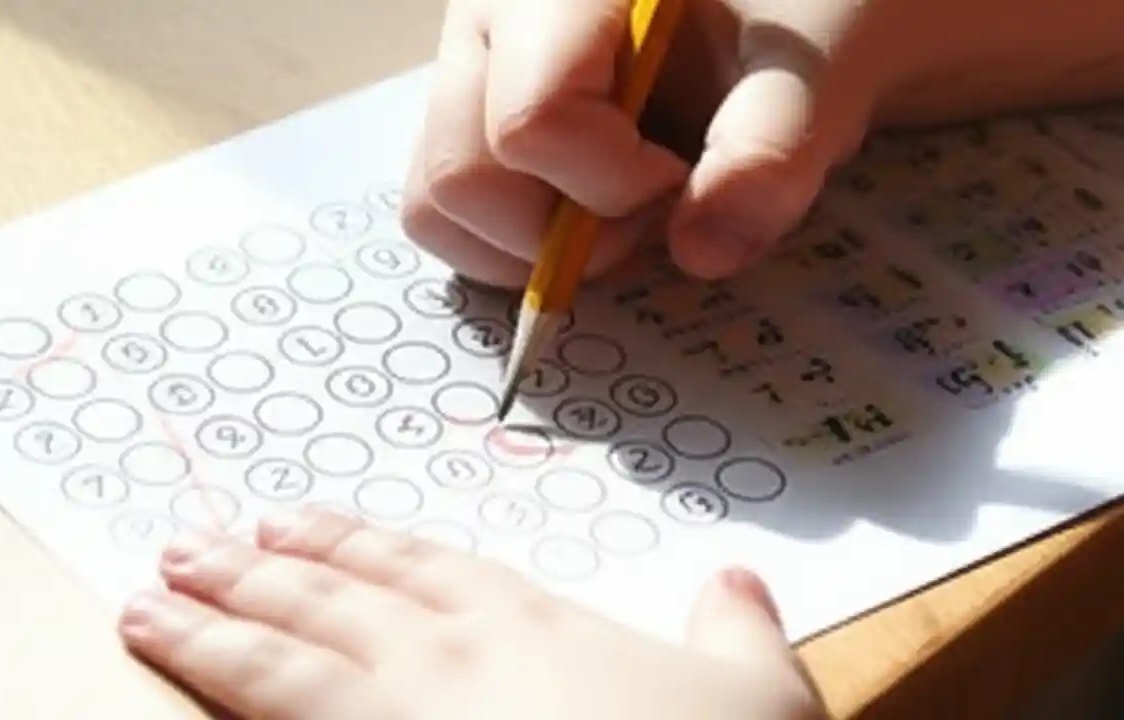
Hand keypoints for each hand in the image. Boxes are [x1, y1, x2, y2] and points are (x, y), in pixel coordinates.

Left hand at [119, 508, 824, 719]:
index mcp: (527, 621)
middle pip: (330, 599)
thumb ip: (738, 630)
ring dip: (210, 624)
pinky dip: (220, 698)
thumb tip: (738, 579)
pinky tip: (177, 683)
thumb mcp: (758, 696)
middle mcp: (448, 656)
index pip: (421, 567)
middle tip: (187, 544)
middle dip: (254, 572)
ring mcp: (396, 716)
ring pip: (281, 657)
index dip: (353, 543)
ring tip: (147, 599)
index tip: (294, 523)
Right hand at [400, 0, 1123, 282]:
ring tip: (619, 217)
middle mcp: (492, 22)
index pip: (531, 118)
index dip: (608, 184)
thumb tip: (703, 251)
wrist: (801, 20)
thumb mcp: (822, 61)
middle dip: (558, 230)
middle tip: (649, 211)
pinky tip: (591, 219)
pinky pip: (452, 218)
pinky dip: (515, 252)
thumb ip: (772, 144)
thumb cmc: (811, 17)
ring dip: (529, 251)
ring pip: (438, 206)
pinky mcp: (477, 128)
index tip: (680, 175)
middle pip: (459, 175)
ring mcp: (474, 79)